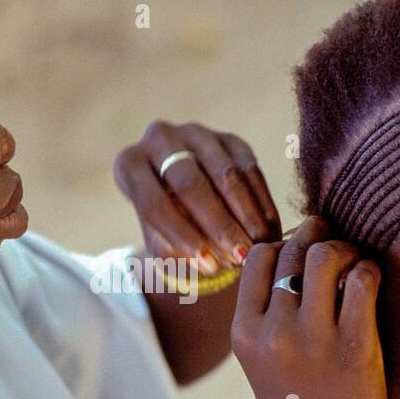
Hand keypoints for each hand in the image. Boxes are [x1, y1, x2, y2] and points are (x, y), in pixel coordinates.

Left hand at [113, 121, 280, 272]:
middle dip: (219, 224)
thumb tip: (209, 262)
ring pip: (225, 173)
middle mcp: (159, 139)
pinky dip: (261, 201)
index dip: (182, 235)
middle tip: (240, 257)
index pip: (153, 202)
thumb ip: (176, 253)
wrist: (182, 195)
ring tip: (258, 246)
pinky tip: (270, 230)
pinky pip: (249, 168)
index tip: (209, 266)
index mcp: (129, 165)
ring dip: (246, 214)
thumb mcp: (159, 241)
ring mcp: (196, 133)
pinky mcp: (228, 137)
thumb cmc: (165, 224)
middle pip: (190, 183)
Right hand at [231, 217, 385, 398]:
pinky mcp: (355, 350)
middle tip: (338, 253)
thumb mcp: (262, 360)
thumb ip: (267, 313)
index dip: (286, 243)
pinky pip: (362, 280)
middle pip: (294, 248)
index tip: (305, 256)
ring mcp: (312, 340)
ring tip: (355, 269)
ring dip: (347, 251)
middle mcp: (273, 331)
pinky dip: (369, 271)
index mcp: (244, 332)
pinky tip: (371, 285)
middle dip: (320, 239)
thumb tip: (294, 251)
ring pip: (326, 255)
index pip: (259, 253)